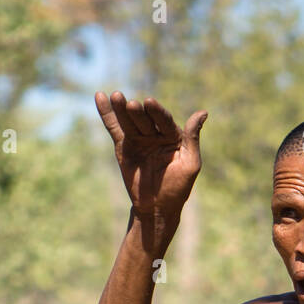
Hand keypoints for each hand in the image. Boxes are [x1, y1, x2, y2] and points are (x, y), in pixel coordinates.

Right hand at [94, 90, 207, 218]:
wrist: (156, 207)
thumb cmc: (178, 187)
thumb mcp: (190, 164)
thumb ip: (192, 138)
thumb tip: (203, 112)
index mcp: (173, 135)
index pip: (164, 120)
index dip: (157, 112)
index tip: (149, 103)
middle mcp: (155, 133)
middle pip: (145, 119)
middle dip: (138, 112)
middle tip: (132, 105)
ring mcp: (138, 138)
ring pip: (128, 121)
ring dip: (120, 108)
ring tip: (116, 96)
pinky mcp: (123, 145)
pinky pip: (114, 128)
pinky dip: (106, 114)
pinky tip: (100, 96)